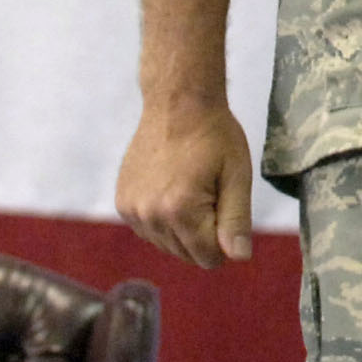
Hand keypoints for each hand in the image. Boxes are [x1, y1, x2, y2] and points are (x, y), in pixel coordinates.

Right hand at [117, 96, 256, 265]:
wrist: (176, 103)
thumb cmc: (214, 136)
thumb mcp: (237, 175)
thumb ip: (237, 221)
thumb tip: (239, 258)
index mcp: (180, 211)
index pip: (209, 258)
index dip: (224, 238)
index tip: (224, 204)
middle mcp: (150, 216)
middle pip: (186, 255)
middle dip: (203, 234)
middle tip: (208, 192)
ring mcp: (132, 210)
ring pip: (166, 245)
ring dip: (182, 228)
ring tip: (188, 188)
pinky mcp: (122, 203)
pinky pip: (149, 231)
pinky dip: (163, 219)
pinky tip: (170, 188)